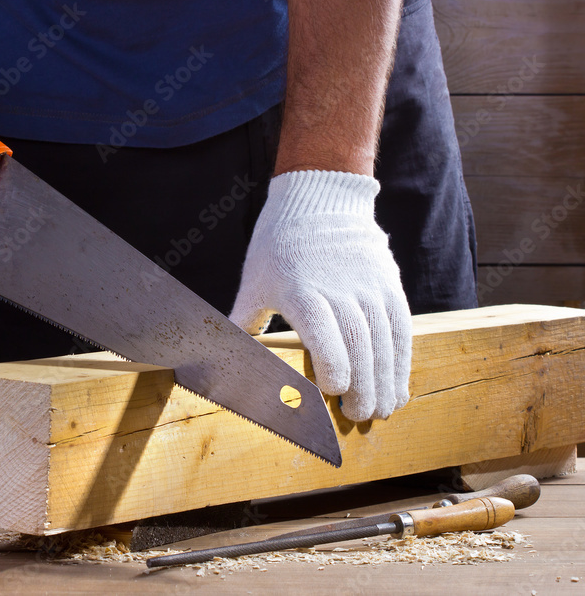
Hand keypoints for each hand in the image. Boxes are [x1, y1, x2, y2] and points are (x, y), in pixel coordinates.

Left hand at [229, 170, 411, 420]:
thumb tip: (214, 355)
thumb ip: (243, 322)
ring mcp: (368, 286)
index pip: (324, 333)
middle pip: (359, 344)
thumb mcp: (255, 281)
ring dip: (386, 380)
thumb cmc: (278, 245)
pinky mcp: (388, 285)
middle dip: (363, 386)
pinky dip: (402, 361)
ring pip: (384, 340)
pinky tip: (397, 386)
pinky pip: (400, 327)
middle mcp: (340, 289)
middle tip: (360, 417)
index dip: (333, 365)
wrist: (318, 199)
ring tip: (382, 411)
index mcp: (301, 291)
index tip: (334, 392)